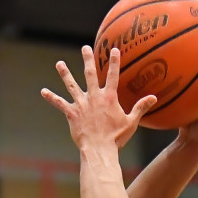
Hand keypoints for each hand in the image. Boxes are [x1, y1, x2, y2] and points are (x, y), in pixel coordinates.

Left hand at [42, 47, 157, 150]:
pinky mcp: (72, 114)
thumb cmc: (116, 138)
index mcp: (109, 98)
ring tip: (59, 64)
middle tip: (85, 47)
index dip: (115, 62)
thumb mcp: (131, 122)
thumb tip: (154, 97)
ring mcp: (82, 104)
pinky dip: (51, 98)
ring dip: (65, 74)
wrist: (99, 149)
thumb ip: (141, 108)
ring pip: (72, 85)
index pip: (114, 75)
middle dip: (88, 60)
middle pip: (91, 74)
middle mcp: (94, 97)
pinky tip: (43, 91)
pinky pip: (60, 104)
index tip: (114, 49)